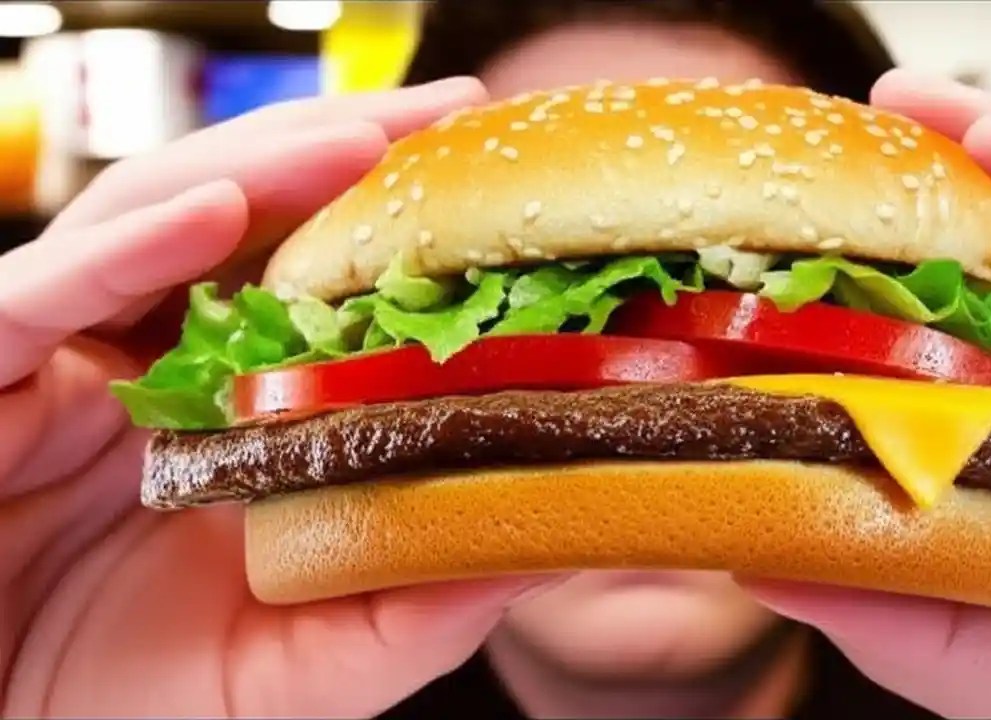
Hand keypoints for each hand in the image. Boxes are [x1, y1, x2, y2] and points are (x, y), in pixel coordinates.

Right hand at [0, 77, 559, 717]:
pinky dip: (124, 250)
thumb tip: (549, 539)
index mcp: (229, 410)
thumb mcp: (310, 663)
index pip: (314, 284)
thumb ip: (417, 602)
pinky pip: (36, 297)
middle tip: (446, 113)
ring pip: (146, 223)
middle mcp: (146, 366)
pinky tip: (214, 213)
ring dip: (255, 173)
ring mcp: (62, 366)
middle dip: (339, 157)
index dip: (394, 225)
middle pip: (241, 223)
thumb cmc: (140, 707)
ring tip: (360, 144)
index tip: (488, 176)